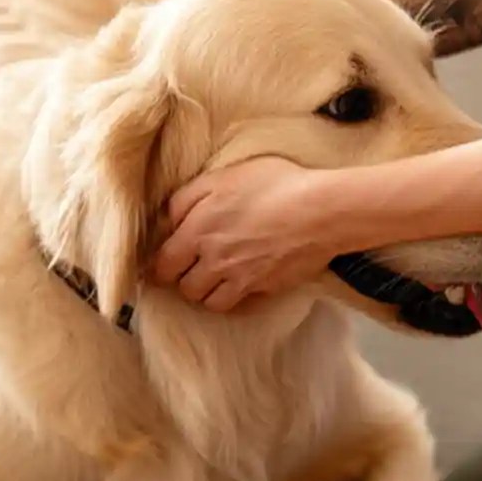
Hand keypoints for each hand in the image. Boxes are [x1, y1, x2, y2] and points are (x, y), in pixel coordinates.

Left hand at [149, 157, 341, 311]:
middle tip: (192, 268)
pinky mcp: (265, 288)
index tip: (165, 263)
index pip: (163, 266)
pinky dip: (234, 298)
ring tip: (215, 278)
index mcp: (198, 233)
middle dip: (185, 279)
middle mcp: (214, 262)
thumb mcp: (223, 176)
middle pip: (185, 288)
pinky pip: (239, 304)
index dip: (160, 267)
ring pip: (210, 302)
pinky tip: (240, 283)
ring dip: (208, 292)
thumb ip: (187, 198)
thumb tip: (167, 220)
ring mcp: (241, 279)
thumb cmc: (273, 185)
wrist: (320, 211)